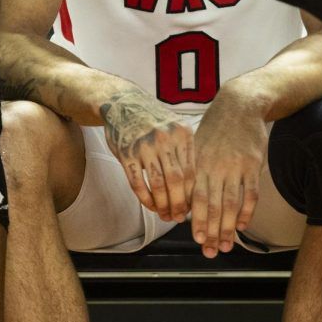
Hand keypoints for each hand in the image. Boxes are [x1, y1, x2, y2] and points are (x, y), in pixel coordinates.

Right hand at [100, 88, 193, 222]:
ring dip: (162, 204)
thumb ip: (186, 151)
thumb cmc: (155, 121)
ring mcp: (145, 146)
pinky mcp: (126, 153)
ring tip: (165, 215)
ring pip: (158, 184)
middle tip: (179, 218)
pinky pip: (138, 182)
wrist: (124, 103)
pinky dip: (145, 198)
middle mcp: (166, 139)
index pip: (192, 171)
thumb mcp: (176, 128)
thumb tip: (197, 186)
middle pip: (177, 180)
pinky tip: (150, 206)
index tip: (193, 208)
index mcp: (183, 133)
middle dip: (179, 203)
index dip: (193, 193)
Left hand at [190, 89, 268, 256]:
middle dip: (212, 231)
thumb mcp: (197, 145)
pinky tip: (243, 224)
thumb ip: (193, 172)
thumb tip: (188, 201)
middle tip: (212, 251)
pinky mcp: (253, 164)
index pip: (196, 199)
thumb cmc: (216, 127)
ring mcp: (235, 166)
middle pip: (213, 206)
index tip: (198, 239)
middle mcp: (215, 167)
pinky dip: (247, 210)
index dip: (197, 221)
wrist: (240, 105)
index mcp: (199, 164)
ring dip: (228, 227)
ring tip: (226, 244)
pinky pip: (250, 192)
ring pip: (230, 203)